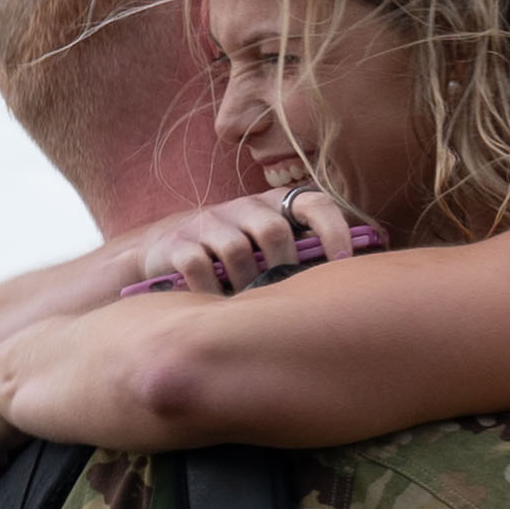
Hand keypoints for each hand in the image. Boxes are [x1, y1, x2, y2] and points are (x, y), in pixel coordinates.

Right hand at [129, 178, 370, 292]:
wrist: (159, 254)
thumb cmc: (229, 259)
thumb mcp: (265, 251)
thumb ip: (301, 256)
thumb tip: (350, 282)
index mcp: (272, 205)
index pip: (312, 201)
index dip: (333, 228)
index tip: (345, 263)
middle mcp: (241, 207)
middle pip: (273, 230)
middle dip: (283, 267)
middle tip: (283, 296)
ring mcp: (207, 223)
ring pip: (237, 251)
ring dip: (246, 285)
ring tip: (247, 306)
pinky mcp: (177, 244)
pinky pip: (199, 266)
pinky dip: (210, 292)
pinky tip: (216, 307)